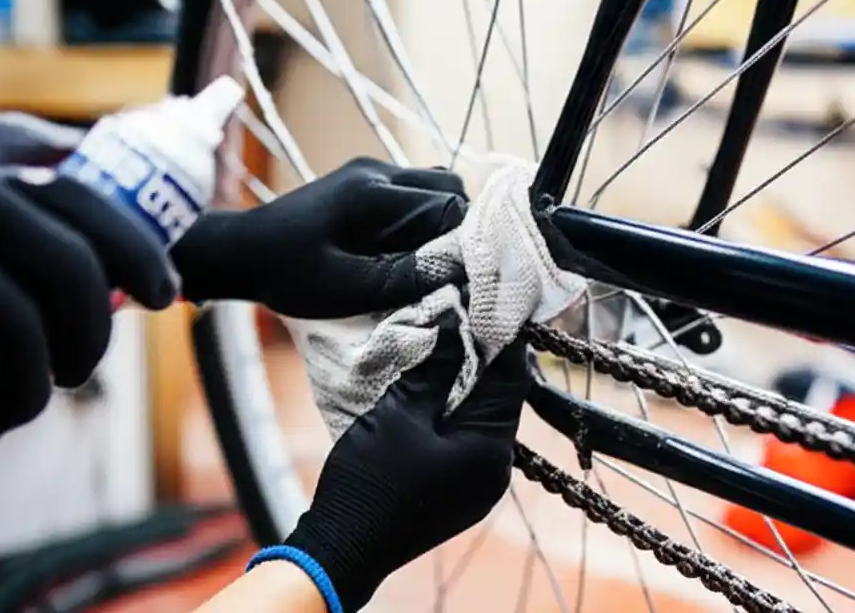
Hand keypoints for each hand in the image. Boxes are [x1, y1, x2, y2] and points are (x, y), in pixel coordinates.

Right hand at [0, 166, 175, 499]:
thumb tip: (128, 250)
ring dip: (26, 390)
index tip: (161, 295)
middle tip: (67, 371)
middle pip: (73, 279)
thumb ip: (31, 197)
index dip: (140, 257)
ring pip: (22, 339)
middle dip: (86, 340)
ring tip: (9, 400)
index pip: (93, 210)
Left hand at [170, 158, 466, 318]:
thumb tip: (459, 271)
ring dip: (441, 219)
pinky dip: (423, 215)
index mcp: (374, 194)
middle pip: (451, 186)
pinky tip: (405, 246)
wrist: (240, 252)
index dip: (462, 241)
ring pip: (436, 184)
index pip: (450, 206)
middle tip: (443, 266)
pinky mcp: (365, 181)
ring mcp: (372, 172)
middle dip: (458, 226)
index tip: (457, 274)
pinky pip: (415, 190)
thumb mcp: (345, 288)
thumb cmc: (287, 274)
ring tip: (424, 258)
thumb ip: (404, 278)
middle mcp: (378, 172)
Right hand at [283, 309, 530, 610]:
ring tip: (441, 352)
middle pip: (500, 398)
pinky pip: (467, 441)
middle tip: (458, 322)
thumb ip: (436, 369)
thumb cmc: (369, 481)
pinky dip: (454, 414)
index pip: (512, 378)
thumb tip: (458, 327)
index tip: (481, 305)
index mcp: (491, 448)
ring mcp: (479, 486)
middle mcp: (496, 469)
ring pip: (482, 418)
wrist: (342, 549)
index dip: (499, 337)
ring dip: (465, 386)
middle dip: (481, 359)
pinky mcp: (460, 493)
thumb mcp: (400, 413)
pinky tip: (432, 395)